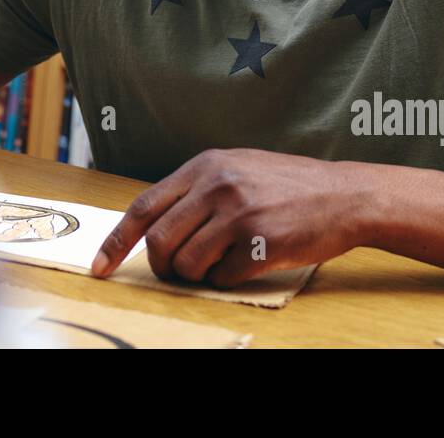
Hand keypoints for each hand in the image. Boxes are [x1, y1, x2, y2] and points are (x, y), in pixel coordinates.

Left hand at [91, 149, 367, 287]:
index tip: (100, 266)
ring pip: (187, 264)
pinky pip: (222, 278)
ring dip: (196, 275)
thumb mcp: (237, 167)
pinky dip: (226, 279)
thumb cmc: (288, 185)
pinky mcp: (260, 243)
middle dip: (162, 266)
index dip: (116, 240)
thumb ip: (197, 188)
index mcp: (205, 165)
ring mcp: (239, 214)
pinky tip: (247, 262)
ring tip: (220, 261)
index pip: (144, 207)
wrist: (343, 195)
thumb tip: (154, 224)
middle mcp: (217, 186)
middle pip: (160, 242)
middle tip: (178, 270)